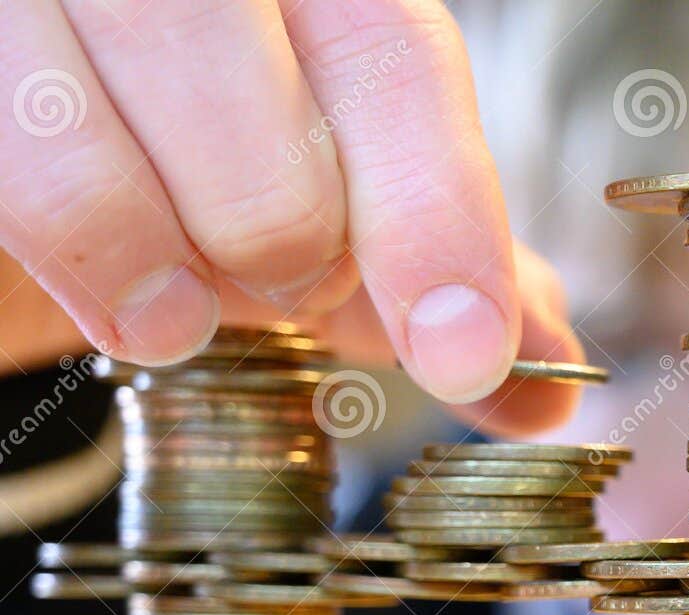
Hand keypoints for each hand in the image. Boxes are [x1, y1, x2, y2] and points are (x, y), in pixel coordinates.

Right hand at [0, 0, 582, 434]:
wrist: (44, 124)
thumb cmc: (200, 151)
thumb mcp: (335, 198)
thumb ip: (440, 264)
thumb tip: (549, 385)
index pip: (399, 66)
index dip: (440, 222)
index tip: (466, 357)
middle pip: (273, 140)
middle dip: (291, 258)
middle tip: (283, 278)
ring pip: (127, 148)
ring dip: (179, 267)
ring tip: (184, 299)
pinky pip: (28, 172)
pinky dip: (88, 263)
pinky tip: (124, 297)